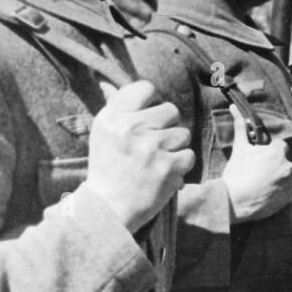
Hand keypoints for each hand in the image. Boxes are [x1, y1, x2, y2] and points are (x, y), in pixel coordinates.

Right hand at [85, 80, 193, 232]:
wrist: (109, 208)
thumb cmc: (107, 168)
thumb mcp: (102, 133)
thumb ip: (115, 108)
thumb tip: (112, 83)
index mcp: (113, 117)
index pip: (145, 88)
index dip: (152, 101)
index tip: (149, 115)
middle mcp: (131, 128)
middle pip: (170, 110)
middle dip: (167, 126)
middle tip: (155, 143)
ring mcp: (151, 147)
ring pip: (183, 133)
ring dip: (175, 148)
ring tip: (157, 161)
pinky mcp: (168, 167)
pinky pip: (189, 155)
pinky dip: (180, 166)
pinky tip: (164, 174)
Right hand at [222, 106, 291, 222]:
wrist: (234, 201)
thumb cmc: (237, 172)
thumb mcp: (239, 148)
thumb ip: (240, 126)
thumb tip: (234, 107)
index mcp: (279, 151)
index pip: (279, 148)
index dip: (268, 154)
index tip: (258, 161)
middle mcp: (289, 165)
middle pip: (283, 162)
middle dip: (274, 166)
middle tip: (258, 174)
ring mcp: (291, 182)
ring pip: (286, 176)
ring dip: (278, 179)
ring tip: (261, 185)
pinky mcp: (290, 197)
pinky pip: (288, 191)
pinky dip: (280, 192)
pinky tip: (266, 194)